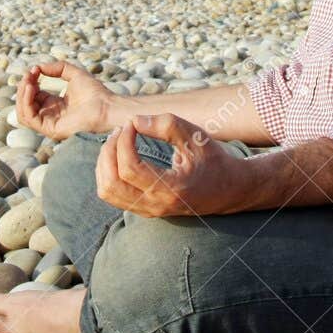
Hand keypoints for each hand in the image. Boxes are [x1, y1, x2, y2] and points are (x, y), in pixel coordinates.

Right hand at [17, 59, 118, 140]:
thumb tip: (38, 67)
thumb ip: (57, 68)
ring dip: (22, 95)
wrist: (107, 107)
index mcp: (54, 104)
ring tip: (29, 81)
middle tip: (30, 73)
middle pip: (25, 104)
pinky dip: (27, 102)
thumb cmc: (95, 93)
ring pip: (23, 113)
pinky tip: (32, 88)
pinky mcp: (51, 130)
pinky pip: (30, 118)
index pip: (33, 95)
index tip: (34, 69)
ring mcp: (49, 124)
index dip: (30, 81)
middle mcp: (50, 115)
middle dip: (24, 87)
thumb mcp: (73, 73)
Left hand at [95, 113, 251, 216]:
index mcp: (171, 188)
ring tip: (115, 141)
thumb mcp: (197, 137)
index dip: (123, 141)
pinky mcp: (144, 210)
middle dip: (108, 151)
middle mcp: (156, 205)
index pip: (130, 168)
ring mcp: (149, 211)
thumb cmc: (213, 160)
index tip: (132, 124)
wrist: (229, 190)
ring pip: (107, 192)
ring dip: (104, 163)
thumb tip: (135, 121)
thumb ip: (167, 125)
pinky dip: (107, 173)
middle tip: (120, 130)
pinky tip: (118, 155)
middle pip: (111, 183)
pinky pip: (112, 195)